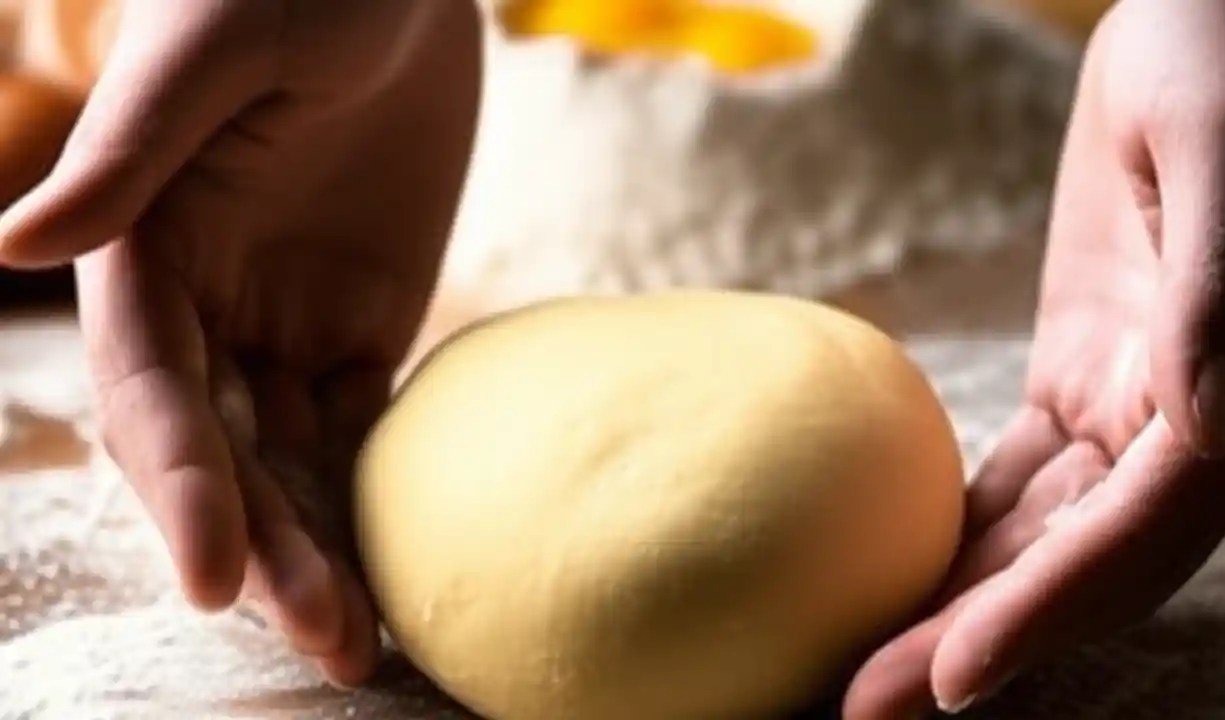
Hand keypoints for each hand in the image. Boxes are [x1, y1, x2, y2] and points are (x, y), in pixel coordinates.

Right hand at [0, 0, 480, 685]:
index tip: (211, 578)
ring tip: (365, 642)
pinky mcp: (365, 318)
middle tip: (331, 643)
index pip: (152, 393)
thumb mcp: (213, 51)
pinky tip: (407, 561)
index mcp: (146, 251)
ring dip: (321, 548)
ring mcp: (287, 318)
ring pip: (293, 456)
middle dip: (267, 550)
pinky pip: (364, 422)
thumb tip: (15, 247)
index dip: (180, 485)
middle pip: (224, 452)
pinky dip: (377, 492)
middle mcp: (207, 304)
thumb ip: (134, 149)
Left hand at [845, 1, 1224, 714]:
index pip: (1133, 538)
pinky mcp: (1081, 371)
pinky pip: (1017, 478)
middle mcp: (1181, 423)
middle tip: (859, 707)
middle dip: (972, 640)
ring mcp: (1126, 404)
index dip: (1046, 614)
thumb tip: (1204, 427)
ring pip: (1036, 536)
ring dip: (953, 604)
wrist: (1211, 23)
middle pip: (1070, 565)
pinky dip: (961, 534)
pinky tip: (901, 573)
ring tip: (858, 665)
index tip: (949, 680)